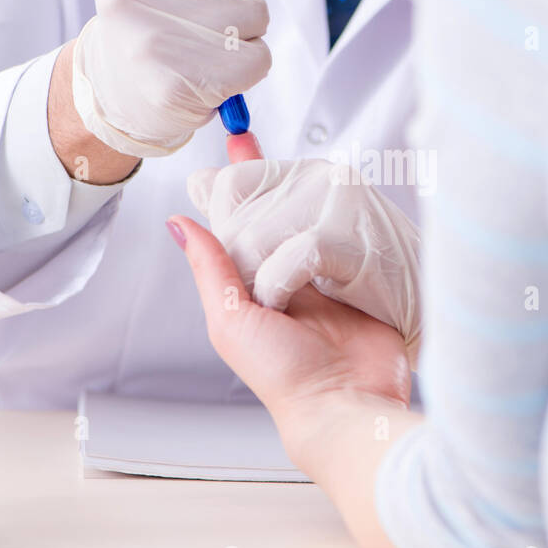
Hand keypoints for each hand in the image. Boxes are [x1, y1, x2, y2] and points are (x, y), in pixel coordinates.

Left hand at [186, 158, 422, 367]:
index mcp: (257, 285)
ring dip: (321, 201)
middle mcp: (295, 278)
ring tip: (318, 182)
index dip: (242, 183)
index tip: (239, 142)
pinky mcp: (370, 281)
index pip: (246, 221)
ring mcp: (334, 279)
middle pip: (288, 215)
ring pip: (324, 222)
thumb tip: (177, 221)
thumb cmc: (282, 376)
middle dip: (285, 183)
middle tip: (283, 150)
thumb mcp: (231, 318)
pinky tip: (354, 207)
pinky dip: (356, 223)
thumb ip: (210, 267)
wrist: (346, 406)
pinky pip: (361, 240)